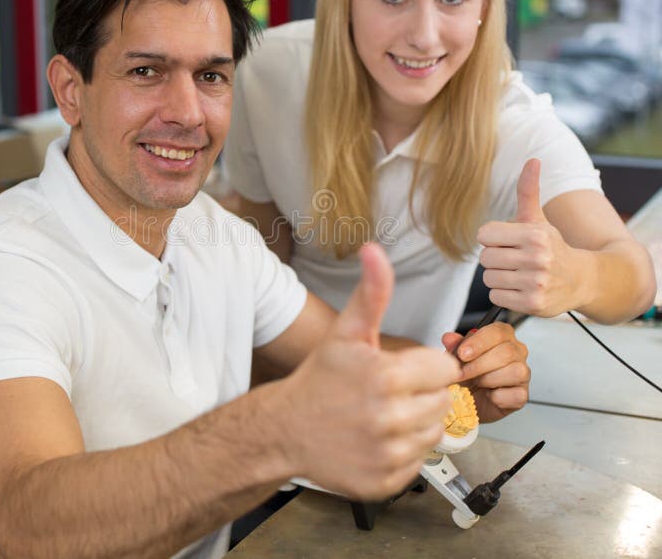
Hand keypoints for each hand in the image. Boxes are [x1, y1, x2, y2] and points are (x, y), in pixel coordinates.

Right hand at [282, 243, 460, 500]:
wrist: (286, 429)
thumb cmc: (320, 379)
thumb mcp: (346, 332)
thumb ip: (371, 293)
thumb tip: (374, 251)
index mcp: (386, 378)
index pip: (445, 369)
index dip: (424, 366)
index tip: (399, 368)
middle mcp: (390, 419)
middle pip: (443, 401)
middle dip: (422, 393)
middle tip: (388, 391)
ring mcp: (388, 454)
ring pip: (435, 432)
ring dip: (416, 423)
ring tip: (383, 415)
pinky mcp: (385, 481)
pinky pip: (418, 462)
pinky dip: (403, 452)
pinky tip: (377, 440)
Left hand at [442, 323, 529, 422]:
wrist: (468, 400)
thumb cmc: (466, 374)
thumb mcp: (457, 358)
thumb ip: (454, 346)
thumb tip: (449, 338)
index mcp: (502, 336)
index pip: (498, 332)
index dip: (478, 342)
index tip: (462, 353)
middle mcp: (516, 351)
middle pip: (506, 352)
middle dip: (478, 365)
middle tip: (462, 373)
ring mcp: (523, 373)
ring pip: (514, 371)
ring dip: (488, 380)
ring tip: (476, 383)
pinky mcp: (523, 394)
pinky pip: (516, 394)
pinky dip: (497, 397)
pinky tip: (488, 395)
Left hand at [477, 158, 582, 316]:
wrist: (582, 280)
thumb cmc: (552, 246)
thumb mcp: (538, 219)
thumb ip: (528, 191)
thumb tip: (533, 160)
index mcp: (534, 234)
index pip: (484, 235)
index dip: (492, 238)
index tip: (508, 242)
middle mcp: (537, 258)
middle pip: (485, 258)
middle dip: (496, 258)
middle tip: (515, 260)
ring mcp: (535, 282)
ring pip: (489, 278)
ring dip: (499, 277)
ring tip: (519, 274)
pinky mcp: (533, 304)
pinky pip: (496, 297)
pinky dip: (504, 294)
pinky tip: (521, 288)